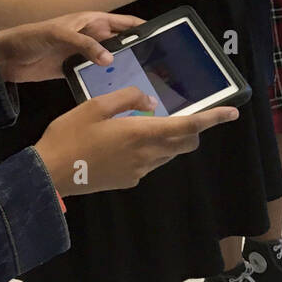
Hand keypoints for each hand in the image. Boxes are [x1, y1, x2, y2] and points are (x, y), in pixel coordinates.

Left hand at [0, 12, 144, 83]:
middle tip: (157, 66)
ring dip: (122, 69)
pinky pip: (96, 76)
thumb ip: (85, 44)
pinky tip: (117, 91)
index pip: (124, 23)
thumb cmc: (32, 36)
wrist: (6, 57)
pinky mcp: (75, 71)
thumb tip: (110, 60)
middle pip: (121, 44)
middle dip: (138, 52)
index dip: (142, 28)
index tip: (162, 38)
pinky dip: (105, 81)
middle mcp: (92, 37)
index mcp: (92, 21)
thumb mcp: (59, 34)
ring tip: (142, 81)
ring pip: (110, 61)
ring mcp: (84, 54)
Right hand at [36, 90, 239, 196]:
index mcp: (142, 133)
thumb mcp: (95, 106)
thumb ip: (128, 100)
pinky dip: (151, 150)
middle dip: (191, 130)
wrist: (49, 175)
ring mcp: (139, 171)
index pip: (188, 127)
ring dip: (169, 140)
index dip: (212, 119)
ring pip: (168, 154)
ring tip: (146, 124)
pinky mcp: (128, 181)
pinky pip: (151, 163)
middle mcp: (147, 155)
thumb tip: (151, 103)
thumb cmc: (70, 135)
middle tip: (180, 114)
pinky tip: (127, 142)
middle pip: (184, 143)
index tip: (232, 113)